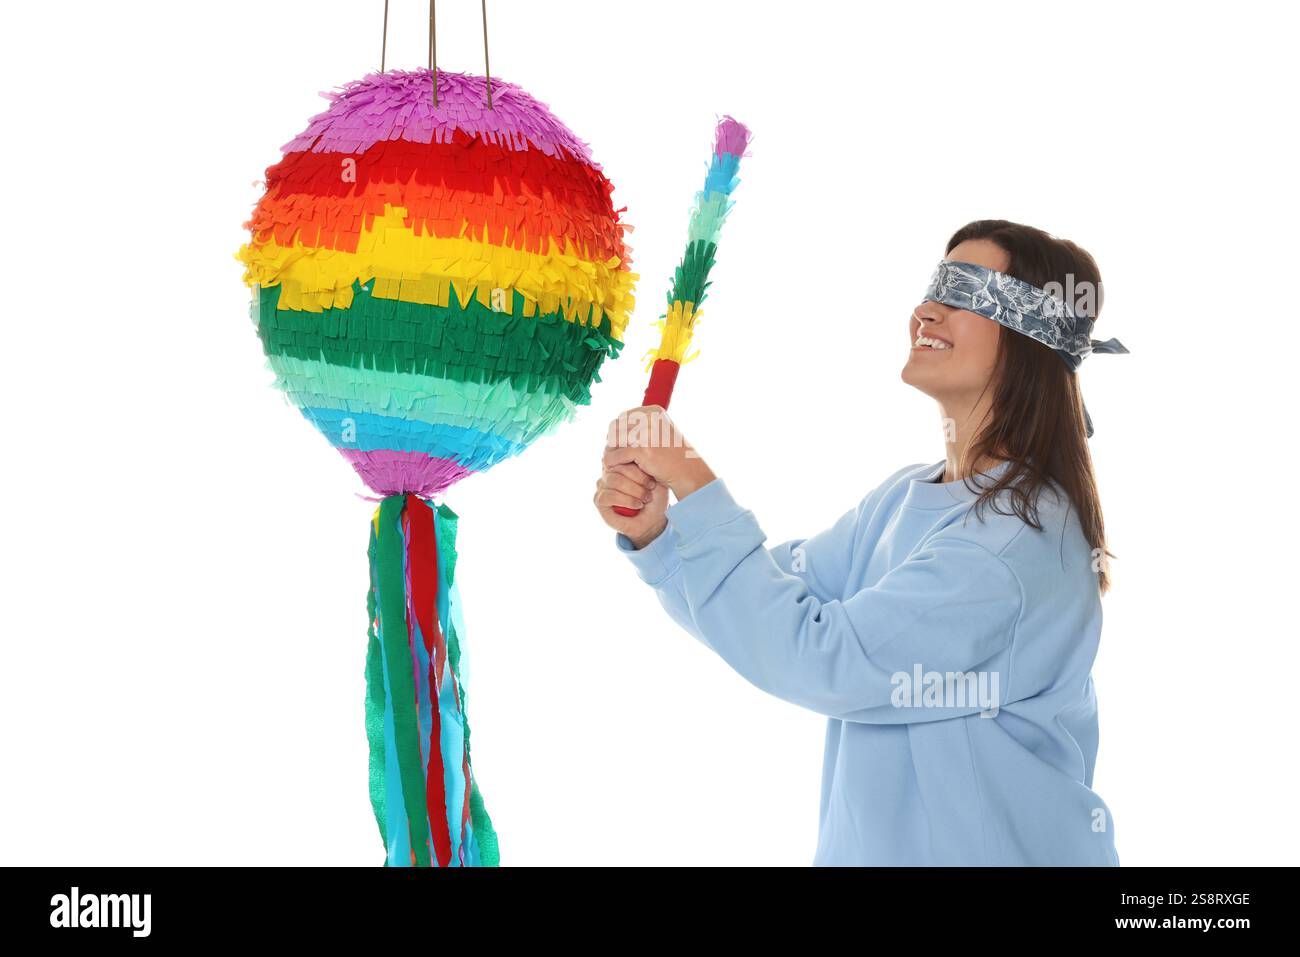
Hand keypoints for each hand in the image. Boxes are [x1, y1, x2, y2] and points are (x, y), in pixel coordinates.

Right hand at [594, 462, 668, 548]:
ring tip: (645, 498)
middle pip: (618, 467)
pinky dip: (626, 500)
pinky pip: (609, 495)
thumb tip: (636, 450)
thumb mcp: (655, 478)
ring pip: (614, 480)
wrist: (653, 519)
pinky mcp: (599, 500)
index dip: (638, 468)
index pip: (622, 455)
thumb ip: (644, 465)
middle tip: (650, 488)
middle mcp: (609, 472)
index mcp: (621, 463)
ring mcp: (602, 485)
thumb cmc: (654, 497)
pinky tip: (637, 505)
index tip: (652, 480)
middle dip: (638, 479)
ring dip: (634, 490)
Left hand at [602, 406, 716, 500]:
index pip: (623, 417)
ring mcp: (646, 433)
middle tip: (614, 454)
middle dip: (613, 441)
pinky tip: (613, 468)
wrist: (687, 472)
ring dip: (610, 451)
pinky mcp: (642, 449)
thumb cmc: (671, 455)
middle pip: (616, 427)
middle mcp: (649, 418)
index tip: (619, 444)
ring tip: (613, 460)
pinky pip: (616, 455)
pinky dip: (612, 462)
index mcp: (653, 411)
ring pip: (614, 440)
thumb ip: (640, 426)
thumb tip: (612, 426)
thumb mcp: (658, 433)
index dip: (618, 431)